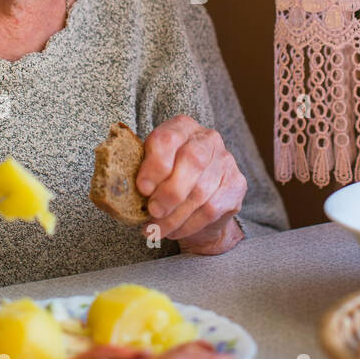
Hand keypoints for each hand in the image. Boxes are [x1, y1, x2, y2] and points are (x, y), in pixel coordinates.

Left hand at [136, 115, 246, 251]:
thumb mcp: (149, 170)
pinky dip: (189, 225)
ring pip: (201, 191)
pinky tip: (175, 231)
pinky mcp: (236, 185)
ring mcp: (226, 161)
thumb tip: (123, 189)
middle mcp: (207, 139)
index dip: (154, 165)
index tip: (142, 189)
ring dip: (175, 216)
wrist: (198, 204)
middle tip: (153, 212)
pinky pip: (211, 208)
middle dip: (169, 192)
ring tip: (157, 229)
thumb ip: (139, 173)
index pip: (168, 139)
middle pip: (192, 161)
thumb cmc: (166, 181)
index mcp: (181, 127)